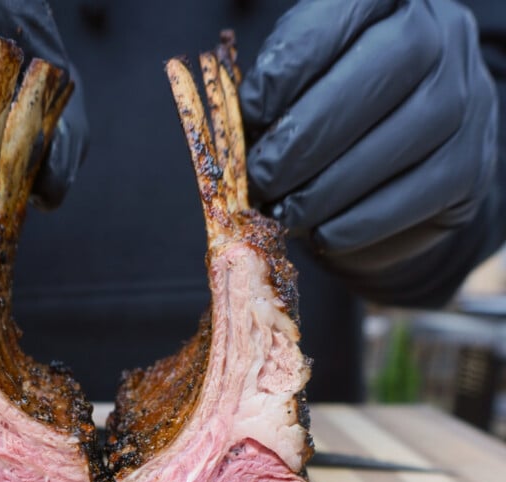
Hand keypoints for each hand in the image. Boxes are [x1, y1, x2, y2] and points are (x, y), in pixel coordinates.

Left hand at [239, 0, 497, 269]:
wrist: (399, 168)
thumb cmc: (334, 120)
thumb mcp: (301, 92)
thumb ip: (275, 100)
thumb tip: (238, 140)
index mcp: (389, 4)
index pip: (347, 10)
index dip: (294, 62)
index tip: (252, 111)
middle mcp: (442, 38)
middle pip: (385, 68)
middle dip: (309, 133)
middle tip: (263, 177)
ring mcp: (465, 100)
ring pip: (403, 135)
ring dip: (330, 186)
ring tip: (286, 211)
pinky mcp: (470, 165)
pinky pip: (418, 194)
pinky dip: (360, 221)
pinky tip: (323, 233)